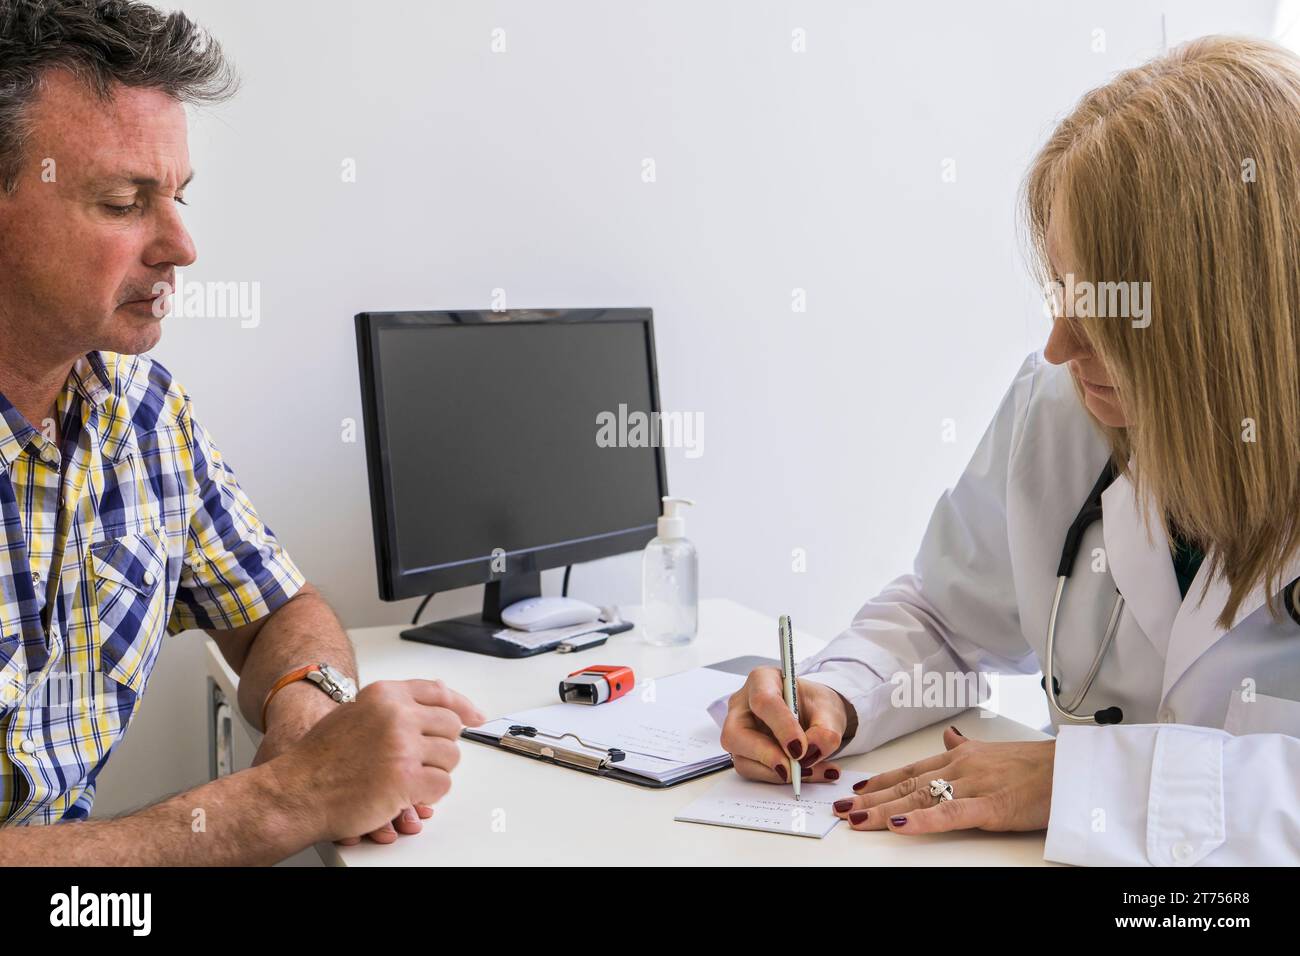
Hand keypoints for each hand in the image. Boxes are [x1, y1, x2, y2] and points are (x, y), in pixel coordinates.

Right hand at [265, 678, 485, 843]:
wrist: (296, 793)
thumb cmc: (319, 759)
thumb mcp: (354, 713)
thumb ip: (390, 706)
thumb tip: (430, 701)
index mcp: (385, 695)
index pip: (438, 692)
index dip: (461, 706)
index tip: (474, 717)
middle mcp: (396, 715)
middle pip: (450, 725)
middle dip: (441, 746)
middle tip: (423, 761)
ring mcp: (402, 746)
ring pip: (451, 757)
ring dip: (435, 772)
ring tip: (409, 779)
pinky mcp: (405, 779)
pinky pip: (442, 785)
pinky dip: (430, 795)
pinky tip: (409, 795)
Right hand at [719, 666, 848, 782]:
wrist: (815, 716)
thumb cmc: (815, 705)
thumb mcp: (830, 711)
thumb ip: (825, 731)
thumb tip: (811, 752)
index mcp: (762, 680)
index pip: (763, 701)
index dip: (781, 726)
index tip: (800, 748)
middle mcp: (742, 705)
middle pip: (735, 734)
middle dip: (765, 755)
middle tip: (793, 770)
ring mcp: (739, 732)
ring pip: (743, 759)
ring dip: (778, 773)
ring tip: (813, 771)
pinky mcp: (744, 754)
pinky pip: (755, 773)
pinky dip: (781, 779)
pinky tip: (808, 773)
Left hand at [832, 725, 1054, 832]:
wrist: (1073, 768)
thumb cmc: (1038, 765)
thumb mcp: (995, 750)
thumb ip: (967, 746)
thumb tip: (948, 736)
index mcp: (961, 757)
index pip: (912, 769)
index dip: (882, 779)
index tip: (856, 787)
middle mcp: (961, 768)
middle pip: (907, 785)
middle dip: (872, 797)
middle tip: (842, 808)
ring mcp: (974, 786)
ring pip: (920, 798)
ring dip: (884, 809)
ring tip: (856, 818)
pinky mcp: (991, 806)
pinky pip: (950, 813)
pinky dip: (922, 819)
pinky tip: (899, 823)